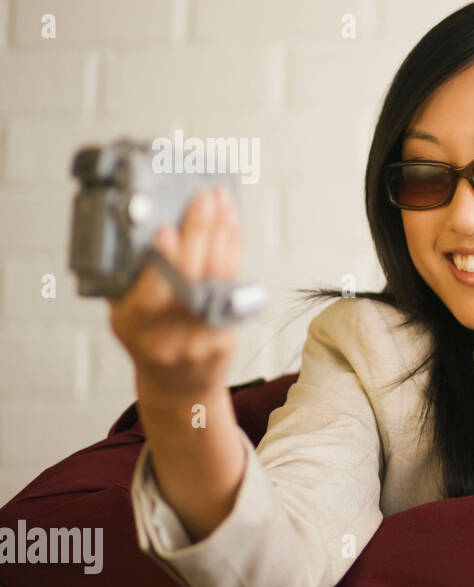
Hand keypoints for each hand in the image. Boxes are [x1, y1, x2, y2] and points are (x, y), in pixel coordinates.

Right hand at [108, 186, 242, 398]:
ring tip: (222, 203)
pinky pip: (232, 286)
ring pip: (217, 279)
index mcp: (130, 326)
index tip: (165, 229)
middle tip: (205, 199)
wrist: (179, 387)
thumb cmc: (149, 340)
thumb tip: (145, 226)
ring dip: (222, 235)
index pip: (149, 293)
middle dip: (199, 233)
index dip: (160, 262)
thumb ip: (132, 279)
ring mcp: (200, 339)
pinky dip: (233, 252)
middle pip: (190, 279)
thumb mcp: (127, 314)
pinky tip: (232, 227)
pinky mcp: (226, 335)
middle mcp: (165, 336)